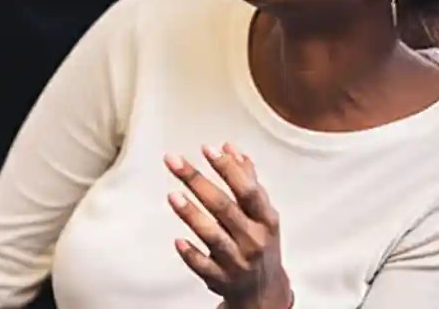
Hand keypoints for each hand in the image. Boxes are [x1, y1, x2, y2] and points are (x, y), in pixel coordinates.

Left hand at [164, 144, 292, 308]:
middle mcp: (254, 240)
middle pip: (224, 207)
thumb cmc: (259, 242)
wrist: (264, 292)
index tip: (206, 148)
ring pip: (213, 236)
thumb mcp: (262, 213)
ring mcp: (238, 262)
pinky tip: (178, 240)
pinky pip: (204, 267)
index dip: (228, 168)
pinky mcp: (222, 280)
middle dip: (197, 181)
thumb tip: (230, 147)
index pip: (247, 190)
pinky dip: (191, 254)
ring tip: (173, 195)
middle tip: (173, 160)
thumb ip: (247, 179)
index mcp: (266, 220)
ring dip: (192, 215)